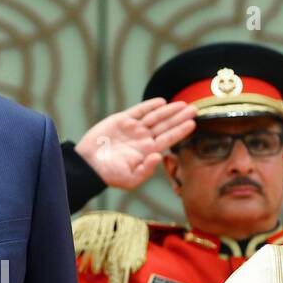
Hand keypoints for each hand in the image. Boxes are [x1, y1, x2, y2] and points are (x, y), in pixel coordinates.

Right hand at [74, 98, 196, 188]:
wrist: (88, 165)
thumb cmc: (108, 175)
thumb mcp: (130, 179)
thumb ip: (146, 170)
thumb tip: (160, 156)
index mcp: (146, 152)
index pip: (168, 140)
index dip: (180, 131)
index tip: (193, 124)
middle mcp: (142, 139)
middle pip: (165, 126)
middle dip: (179, 117)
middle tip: (195, 109)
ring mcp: (132, 129)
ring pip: (155, 117)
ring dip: (169, 111)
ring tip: (183, 104)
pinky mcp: (121, 120)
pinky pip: (138, 111)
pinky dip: (149, 106)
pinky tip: (161, 102)